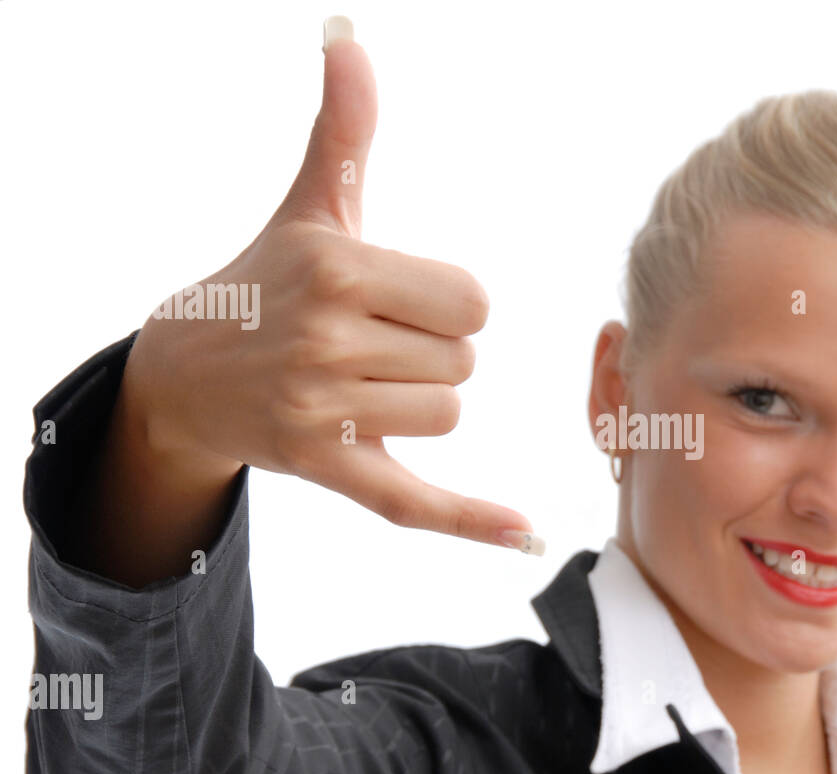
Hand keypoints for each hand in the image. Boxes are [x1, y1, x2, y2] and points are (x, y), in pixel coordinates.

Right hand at [121, 18, 538, 552]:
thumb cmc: (267, 281)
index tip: (397, 302)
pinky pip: (414, 500)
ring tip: (358, 383)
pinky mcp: (322, 466)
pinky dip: (470, 519)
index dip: (446, 304)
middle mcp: (325, 338)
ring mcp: (319, 409)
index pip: (470, 302)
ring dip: (420, 401)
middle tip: (368, 344)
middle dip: (430, 352)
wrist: (183, 371)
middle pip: (462, 360)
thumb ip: (344, 129)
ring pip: (446, 412)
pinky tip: (524, 533)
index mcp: (337, 268)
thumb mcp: (310, 207)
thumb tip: (347, 36)